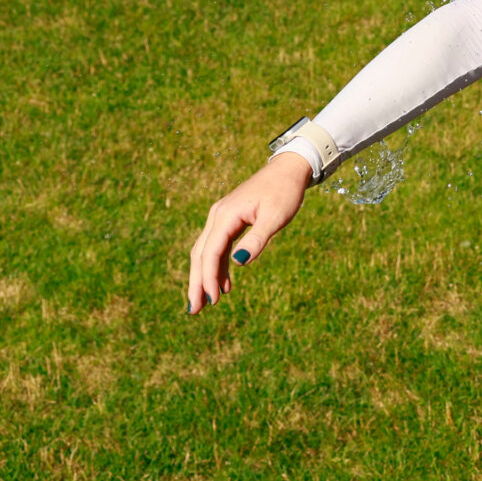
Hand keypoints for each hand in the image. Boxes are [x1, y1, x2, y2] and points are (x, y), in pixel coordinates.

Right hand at [185, 151, 312, 314]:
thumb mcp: (275, 218)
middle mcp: (218, 216)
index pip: (211, 251)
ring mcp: (221, 217)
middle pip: (200, 253)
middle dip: (196, 282)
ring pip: (206, 251)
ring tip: (205, 302)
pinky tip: (225, 284)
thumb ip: (257, 240)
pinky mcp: (229, 220)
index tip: (212, 300)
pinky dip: (218, 265)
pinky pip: (218, 246)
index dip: (208, 277)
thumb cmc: (284, 192)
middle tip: (193, 310)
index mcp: (226, 215)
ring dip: (205, 276)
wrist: (287, 170)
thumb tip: (238, 263)